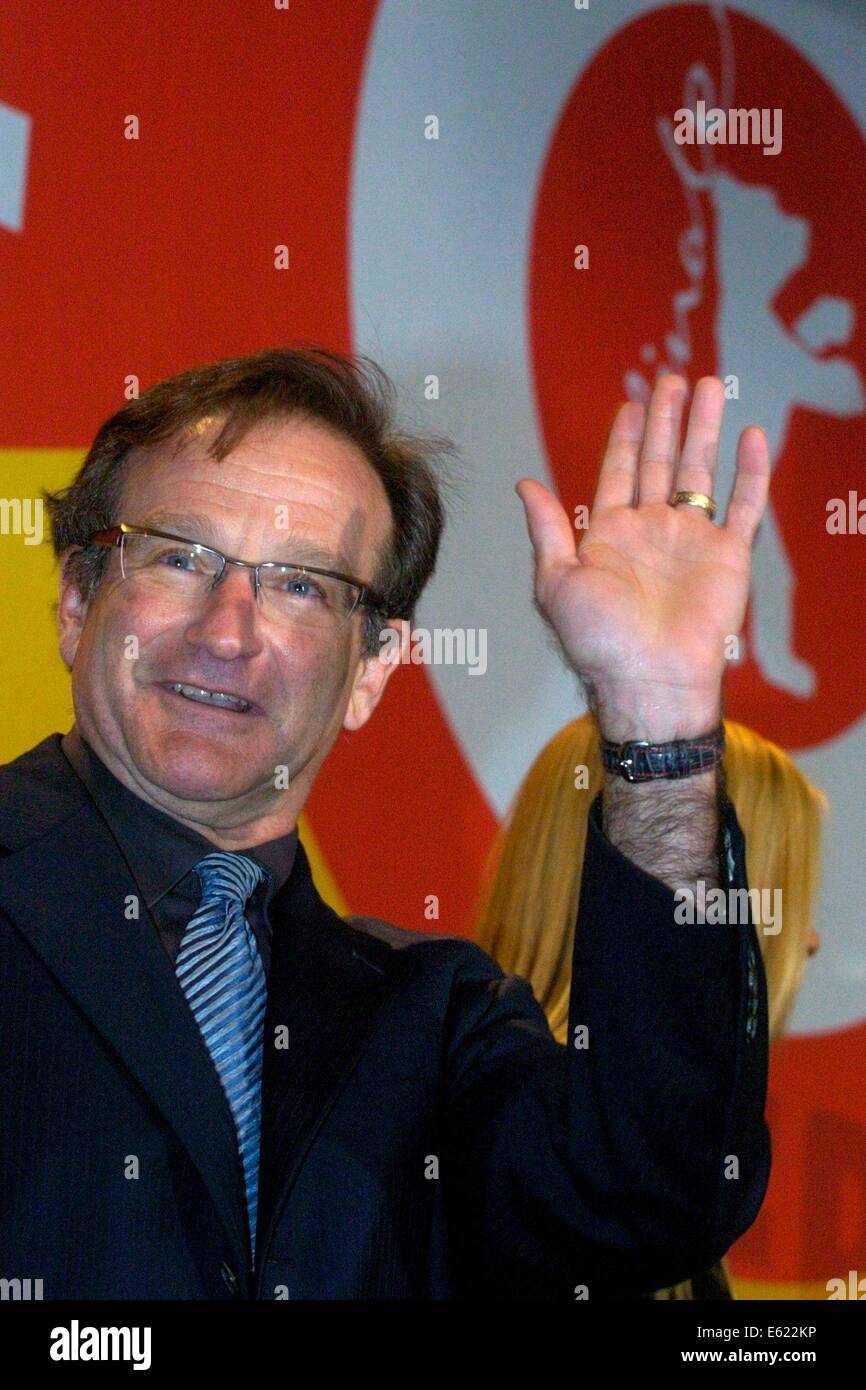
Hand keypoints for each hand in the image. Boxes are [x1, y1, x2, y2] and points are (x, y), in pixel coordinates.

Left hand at [516, 375, 770, 741]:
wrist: (650, 679)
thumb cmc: (598, 642)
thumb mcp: (557, 581)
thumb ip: (547, 530)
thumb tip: (524, 484)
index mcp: (610, 534)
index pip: (619, 471)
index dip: (625, 437)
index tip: (633, 402)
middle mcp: (652, 531)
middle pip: (660, 461)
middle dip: (667, 420)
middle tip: (674, 379)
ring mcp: (691, 541)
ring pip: (700, 471)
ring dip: (704, 430)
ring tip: (710, 387)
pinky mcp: (727, 556)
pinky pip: (743, 506)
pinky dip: (750, 473)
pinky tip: (753, 437)